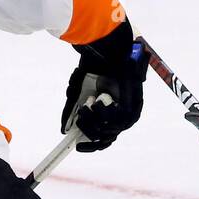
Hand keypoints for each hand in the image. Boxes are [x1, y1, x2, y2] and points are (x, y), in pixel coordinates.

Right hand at [61, 33, 145, 151]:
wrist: (106, 52)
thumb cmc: (95, 69)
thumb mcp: (78, 93)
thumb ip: (72, 112)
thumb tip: (64, 131)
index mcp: (113, 115)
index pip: (104, 140)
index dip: (90, 146)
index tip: (76, 147)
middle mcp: (124, 117)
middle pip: (105, 139)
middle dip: (87, 129)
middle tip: (79, 115)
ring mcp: (131, 114)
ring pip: (108, 132)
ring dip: (92, 119)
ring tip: (87, 104)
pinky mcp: (134, 108)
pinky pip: (114, 120)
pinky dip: (102, 111)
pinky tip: (96, 100)